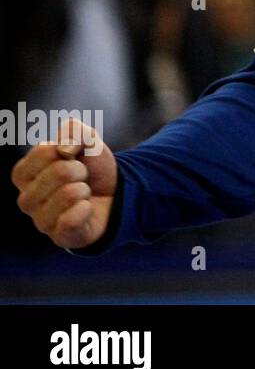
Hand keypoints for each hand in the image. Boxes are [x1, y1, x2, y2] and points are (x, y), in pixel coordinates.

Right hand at [11, 118, 116, 249]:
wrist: (117, 194)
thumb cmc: (92, 168)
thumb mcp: (87, 139)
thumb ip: (73, 130)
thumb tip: (63, 150)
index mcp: (24, 174)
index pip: (43, 151)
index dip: (69, 150)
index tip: (73, 159)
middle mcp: (26, 199)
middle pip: (59, 172)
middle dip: (80, 170)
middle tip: (83, 179)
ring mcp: (40, 221)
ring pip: (68, 194)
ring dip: (85, 189)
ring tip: (84, 194)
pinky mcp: (59, 237)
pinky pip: (71, 220)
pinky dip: (86, 209)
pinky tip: (86, 209)